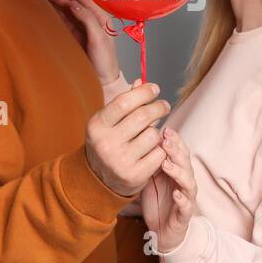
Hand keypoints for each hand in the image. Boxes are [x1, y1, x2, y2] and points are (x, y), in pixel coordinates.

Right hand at [40, 0, 120, 86]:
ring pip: (66, 13)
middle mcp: (92, 22)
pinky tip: (47, 12)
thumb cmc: (106, 62)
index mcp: (101, 18)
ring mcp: (82, 30)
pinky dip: (55, 16)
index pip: (83, 0)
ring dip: (55, 5)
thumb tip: (75, 5)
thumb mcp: (99, 39)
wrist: (103, 81)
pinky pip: (64, 24)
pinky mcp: (75, 39)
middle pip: (72, 5)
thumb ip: (88, 20)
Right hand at [85, 82, 170, 196]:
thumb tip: (141, 82)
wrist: (99, 180)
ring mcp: (120, 161)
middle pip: (143, 116)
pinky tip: (154, 148)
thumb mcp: (108, 122)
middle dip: (158, 107)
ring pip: (154, 135)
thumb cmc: (107, 143)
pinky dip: (161, 148)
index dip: (143, 93)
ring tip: (152, 133)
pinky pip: (159, 153)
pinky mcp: (135, 175)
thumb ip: (124, 102)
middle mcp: (106, 143)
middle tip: (164, 106)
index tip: (155, 89)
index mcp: (97, 125)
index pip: (124, 102)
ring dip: (158, 131)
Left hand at [141, 127, 196, 251]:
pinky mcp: (184, 214)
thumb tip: (138, 140)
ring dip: (178, 171)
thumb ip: (148, 162)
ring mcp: (186, 197)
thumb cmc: (157, 201)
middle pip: (185, 162)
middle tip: (165, 140)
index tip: (164, 129)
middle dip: (176, 151)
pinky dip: (182, 199)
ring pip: (188, 181)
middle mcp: (184, 182)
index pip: (179, 152)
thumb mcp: (149, 178)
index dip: (174, 141)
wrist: (163, 231)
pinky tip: (176, 193)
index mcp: (176, 171)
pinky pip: (186, 206)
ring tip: (166, 164)